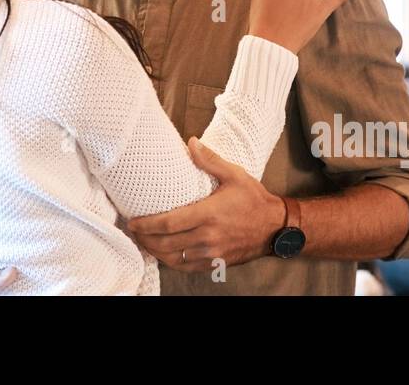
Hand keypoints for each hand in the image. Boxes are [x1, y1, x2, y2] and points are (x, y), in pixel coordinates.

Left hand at [127, 138, 286, 271]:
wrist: (276, 227)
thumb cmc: (254, 199)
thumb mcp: (234, 175)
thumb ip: (210, 160)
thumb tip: (190, 142)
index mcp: (209, 215)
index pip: (169, 224)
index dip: (147, 225)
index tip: (132, 221)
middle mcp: (208, 238)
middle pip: (166, 244)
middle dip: (145, 238)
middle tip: (132, 230)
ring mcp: (212, 254)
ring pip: (174, 258)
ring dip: (154, 251)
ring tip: (143, 241)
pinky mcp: (216, 263)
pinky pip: (186, 267)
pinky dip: (171, 261)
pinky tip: (163, 253)